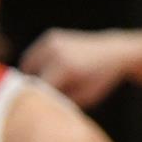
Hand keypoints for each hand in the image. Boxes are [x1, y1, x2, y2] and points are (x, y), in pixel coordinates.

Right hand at [21, 28, 135, 106]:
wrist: (115, 52)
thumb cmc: (99, 79)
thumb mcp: (85, 98)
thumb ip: (60, 102)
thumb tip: (36, 105)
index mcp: (66, 68)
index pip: (38, 89)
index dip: (38, 98)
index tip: (40, 105)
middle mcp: (55, 51)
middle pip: (29, 76)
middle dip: (35, 85)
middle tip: (47, 91)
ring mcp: (52, 41)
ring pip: (27, 64)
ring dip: (33, 73)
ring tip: (50, 79)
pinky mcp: (50, 36)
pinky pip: (33, 55)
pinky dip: (38, 63)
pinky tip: (53, 67)